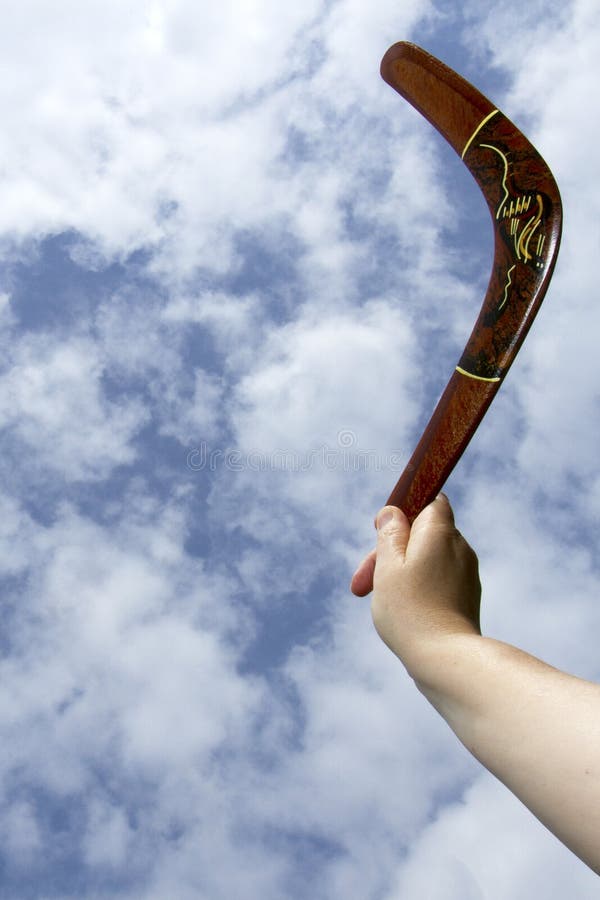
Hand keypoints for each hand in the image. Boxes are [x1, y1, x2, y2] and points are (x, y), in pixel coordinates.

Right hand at [351, 495, 480, 680]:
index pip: (430, 500)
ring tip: (380, 601)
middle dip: (391, 552)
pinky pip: (439, 581)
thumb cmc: (411, 609)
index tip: (382, 531)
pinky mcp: (467, 598)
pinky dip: (419, 589)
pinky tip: (402, 613)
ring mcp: (467, 574)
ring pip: (428, 560)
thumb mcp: (388, 565)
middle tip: (363, 583)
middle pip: (422, 535)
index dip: (404, 510)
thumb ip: (390, 534)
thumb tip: (393, 513)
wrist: (446, 659)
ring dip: (402, 573)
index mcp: (440, 531)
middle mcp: (460, 548)